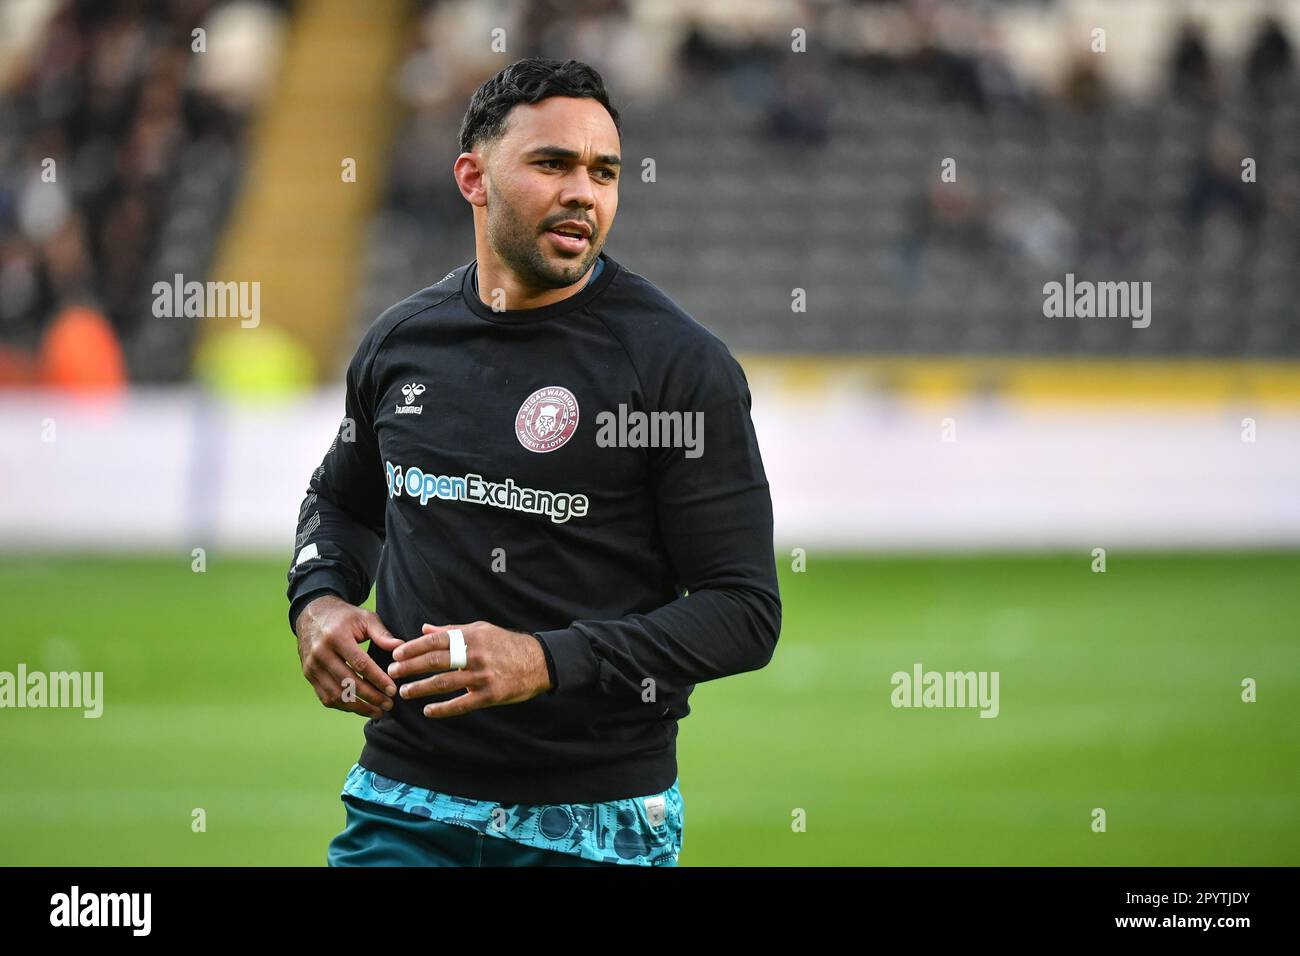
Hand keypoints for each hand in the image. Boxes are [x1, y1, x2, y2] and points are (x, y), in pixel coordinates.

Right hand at [296, 594, 401, 718]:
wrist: (312, 614)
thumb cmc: (344, 617)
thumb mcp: (364, 617)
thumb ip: (382, 634)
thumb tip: (400, 648)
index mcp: (336, 637)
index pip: (360, 664)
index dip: (377, 679)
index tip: (392, 690)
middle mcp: (321, 653)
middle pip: (348, 682)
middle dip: (371, 697)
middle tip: (389, 704)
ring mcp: (312, 666)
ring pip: (336, 694)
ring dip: (358, 707)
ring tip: (377, 711)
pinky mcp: (308, 675)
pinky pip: (326, 697)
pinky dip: (343, 706)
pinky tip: (359, 707)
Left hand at [387, 621, 552, 717]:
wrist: (538, 662)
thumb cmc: (506, 644)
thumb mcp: (481, 630)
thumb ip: (452, 630)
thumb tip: (425, 629)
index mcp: (471, 637)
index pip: (436, 641)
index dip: (413, 647)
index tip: (396, 654)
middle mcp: (475, 655)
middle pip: (435, 661)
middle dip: (410, 667)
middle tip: (392, 672)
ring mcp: (482, 676)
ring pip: (444, 683)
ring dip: (421, 688)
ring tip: (405, 691)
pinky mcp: (489, 695)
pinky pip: (461, 704)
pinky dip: (443, 708)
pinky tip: (428, 710)